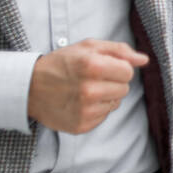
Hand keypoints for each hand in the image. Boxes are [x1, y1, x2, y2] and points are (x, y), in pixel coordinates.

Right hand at [26, 39, 148, 133]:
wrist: (29, 88)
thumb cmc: (61, 63)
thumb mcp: (87, 47)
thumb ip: (119, 50)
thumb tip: (144, 60)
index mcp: (92, 66)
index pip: (128, 72)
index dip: (118, 68)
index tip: (103, 67)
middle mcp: (89, 90)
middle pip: (124, 89)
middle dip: (112, 82)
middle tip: (91, 79)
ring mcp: (85, 111)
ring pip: (116, 104)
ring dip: (105, 97)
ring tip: (84, 90)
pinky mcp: (81, 125)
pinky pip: (104, 117)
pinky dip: (96, 110)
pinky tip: (79, 103)